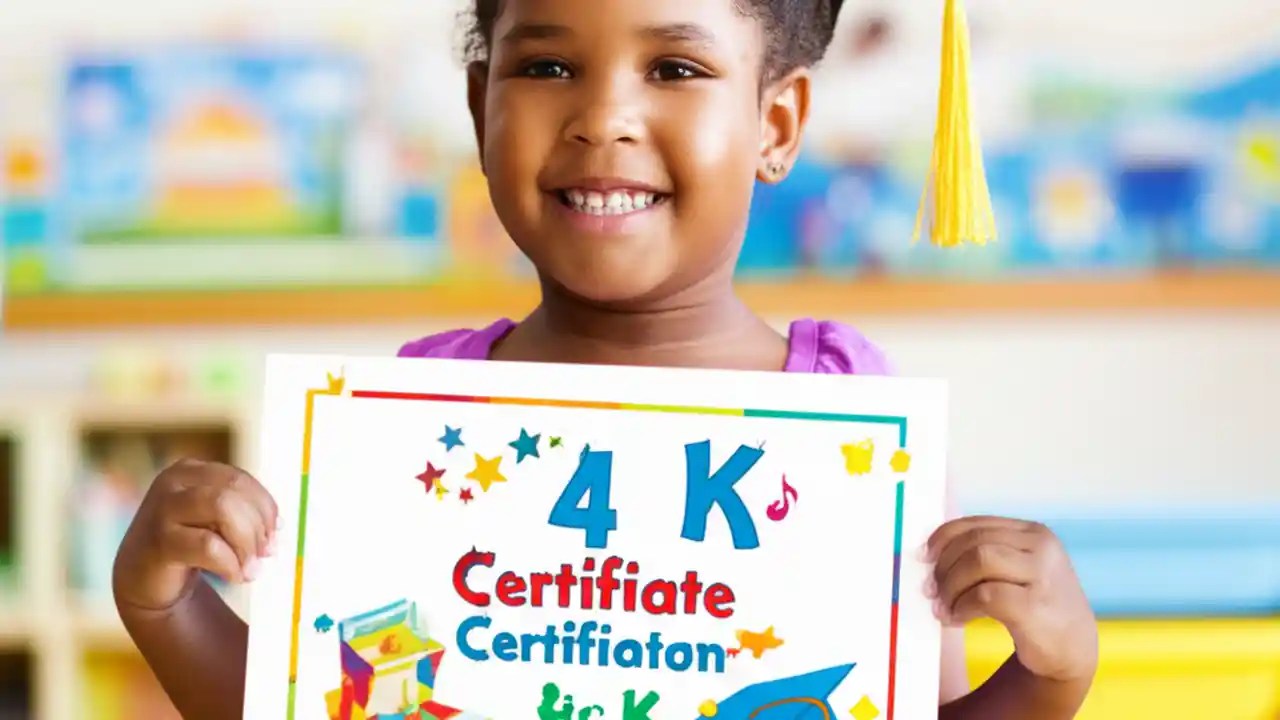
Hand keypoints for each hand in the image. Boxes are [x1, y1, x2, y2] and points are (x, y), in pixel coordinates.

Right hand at [113, 459, 278, 613]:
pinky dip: (231, 564)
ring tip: (251, 568)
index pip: (239, 479)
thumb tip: (279, 526)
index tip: (277, 533)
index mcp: (191, 471)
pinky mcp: (159, 542)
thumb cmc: (188, 545)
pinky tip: (235, 577)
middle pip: (233, 491)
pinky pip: (209, 546)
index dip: (265, 506)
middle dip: (258, 525)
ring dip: (247, 542)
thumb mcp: (217, 521)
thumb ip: (244, 514)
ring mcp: (162, 509)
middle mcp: (173, 482)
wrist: (141, 579)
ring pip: (223, 508)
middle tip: (266, 553)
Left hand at [925, 516, 1097, 683]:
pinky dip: (962, 606)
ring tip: (944, 607)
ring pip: (978, 561)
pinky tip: (958, 619)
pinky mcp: (1036, 606)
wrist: (1073, 648)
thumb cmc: (1035, 606)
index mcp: (1033, 533)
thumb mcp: (1018, 569)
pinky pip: (985, 595)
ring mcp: (1043, 576)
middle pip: (973, 541)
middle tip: (931, 590)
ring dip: (951, 586)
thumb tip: (929, 555)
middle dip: (944, 566)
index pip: (976, 523)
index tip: (925, 557)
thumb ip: (985, 554)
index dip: (943, 538)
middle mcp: (1042, 547)